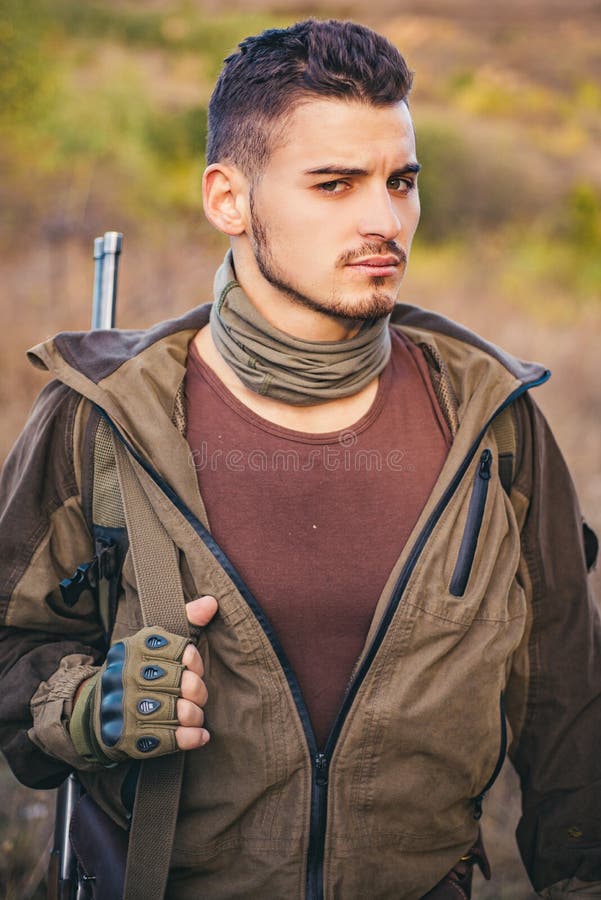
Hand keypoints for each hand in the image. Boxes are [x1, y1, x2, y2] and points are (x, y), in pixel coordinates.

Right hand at [71, 596, 217, 763]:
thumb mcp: (155, 643)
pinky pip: (170, 739)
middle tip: (196, 696)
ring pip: (180, 712)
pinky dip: (191, 738)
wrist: (95, 711)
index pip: (183, 652)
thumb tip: (211, 603)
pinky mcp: (130, 737)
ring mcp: (128, 708)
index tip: (191, 669)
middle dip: (198, 691)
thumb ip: (186, 621)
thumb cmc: (136, 672)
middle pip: (184, 683)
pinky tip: (199, 735)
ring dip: (195, 716)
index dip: (194, 663)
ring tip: (195, 716)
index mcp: (137, 649)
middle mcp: (130, 676)